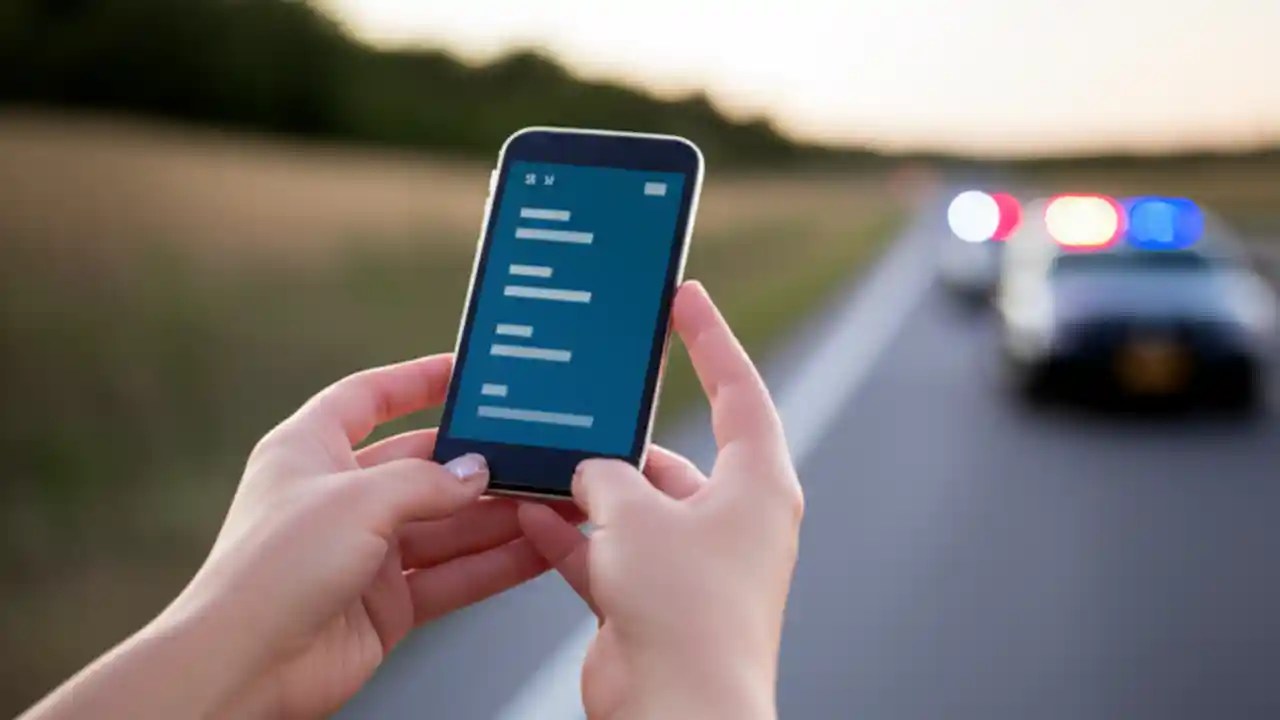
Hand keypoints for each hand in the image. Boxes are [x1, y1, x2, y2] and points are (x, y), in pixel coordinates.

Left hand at [165, 355, 559, 717]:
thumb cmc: (268, 574)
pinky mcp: (386, 603)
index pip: (368, 398)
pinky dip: (493, 565)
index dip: (415, 381)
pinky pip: (451, 575)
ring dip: (497, 517)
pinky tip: (532, 552)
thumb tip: (474, 474)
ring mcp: (364, 553)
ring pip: (446, 525)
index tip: (464, 373)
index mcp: (310, 451)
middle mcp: (338, 499)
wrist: (246, 668)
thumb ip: (425, 482)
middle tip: (530, 451)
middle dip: (476, 463)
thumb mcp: (355, 501)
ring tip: (550, 502)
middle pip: (421, 466)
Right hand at [519, 282, 803, 719]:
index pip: (739, 392)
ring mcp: (691, 564)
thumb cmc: (687, 613)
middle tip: (583, 407)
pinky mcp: (654, 600)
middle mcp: (731, 522)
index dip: (712, 339)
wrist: (676, 711)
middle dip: (620, 440)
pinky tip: (530, 515)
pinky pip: (608, 552)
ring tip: (540, 465)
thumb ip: (607, 477)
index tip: (687, 299)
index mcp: (757, 486)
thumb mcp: (637, 515)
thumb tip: (590, 472)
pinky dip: (571, 536)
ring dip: (586, 492)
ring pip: (634, 508)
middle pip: (673, 457)